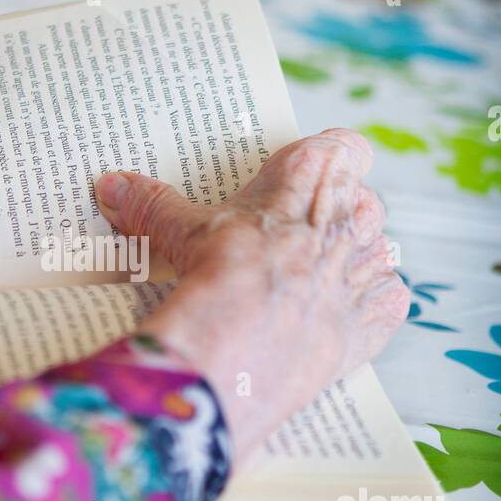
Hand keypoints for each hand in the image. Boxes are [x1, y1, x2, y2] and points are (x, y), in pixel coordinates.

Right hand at [95, 129, 408, 462]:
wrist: (236, 352)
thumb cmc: (216, 280)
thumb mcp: (180, 232)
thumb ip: (152, 203)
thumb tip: (113, 185)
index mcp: (312, 177)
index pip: (347, 147)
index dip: (331, 160)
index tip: (310, 175)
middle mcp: (351, 217)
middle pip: (359, 200)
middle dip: (331, 216)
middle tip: (291, 237)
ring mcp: (368, 270)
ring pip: (375, 250)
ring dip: (350, 261)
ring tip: (308, 281)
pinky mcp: (376, 320)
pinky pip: (386, 302)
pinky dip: (364, 308)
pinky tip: (330, 317)